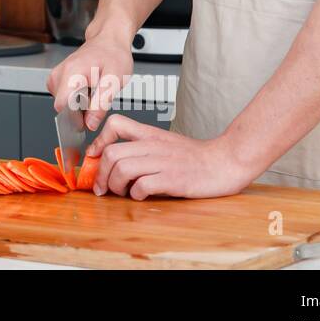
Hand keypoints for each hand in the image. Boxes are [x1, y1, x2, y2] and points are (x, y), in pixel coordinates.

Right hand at [46, 30, 133, 131]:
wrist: (111, 40)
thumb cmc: (114, 55)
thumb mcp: (114, 82)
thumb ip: (101, 104)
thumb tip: (90, 124)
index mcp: (72, 73)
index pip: (61, 105)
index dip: (74, 118)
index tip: (87, 120)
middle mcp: (61, 72)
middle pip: (61, 106)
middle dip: (78, 112)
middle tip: (97, 102)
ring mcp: (59, 73)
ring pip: (62, 102)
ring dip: (78, 105)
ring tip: (94, 92)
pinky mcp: (60, 76)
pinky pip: (64, 96)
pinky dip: (76, 98)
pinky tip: (88, 90)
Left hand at [86, 114, 256, 199]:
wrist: (225, 162)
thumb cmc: (194, 157)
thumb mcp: (164, 143)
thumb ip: (142, 148)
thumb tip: (115, 163)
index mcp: (149, 134)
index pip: (115, 124)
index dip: (99, 140)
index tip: (95, 156)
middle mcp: (152, 146)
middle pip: (111, 153)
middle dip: (100, 174)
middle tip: (102, 187)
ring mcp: (162, 162)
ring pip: (122, 169)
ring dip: (115, 185)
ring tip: (122, 193)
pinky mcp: (172, 179)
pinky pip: (142, 186)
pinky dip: (136, 195)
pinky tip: (142, 196)